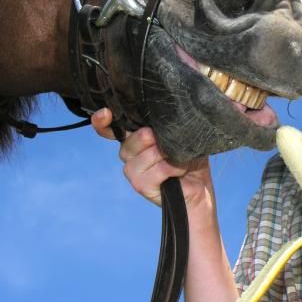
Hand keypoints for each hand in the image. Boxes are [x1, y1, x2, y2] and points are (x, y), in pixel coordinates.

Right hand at [90, 108, 213, 210]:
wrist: (200, 189)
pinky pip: (159, 169)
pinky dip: (175, 167)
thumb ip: (163, 126)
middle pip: (136, 138)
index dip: (101, 121)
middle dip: (158, 138)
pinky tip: (180, 171)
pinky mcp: (141, 186)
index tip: (106, 112)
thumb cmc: (189, 159)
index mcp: (133, 139)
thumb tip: (156, 122)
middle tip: (172, 145)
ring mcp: (132, 171)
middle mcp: (128, 154)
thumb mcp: (178, 136)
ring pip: (149, 153)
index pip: (107, 129)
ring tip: (180, 160)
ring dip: (170, 155)